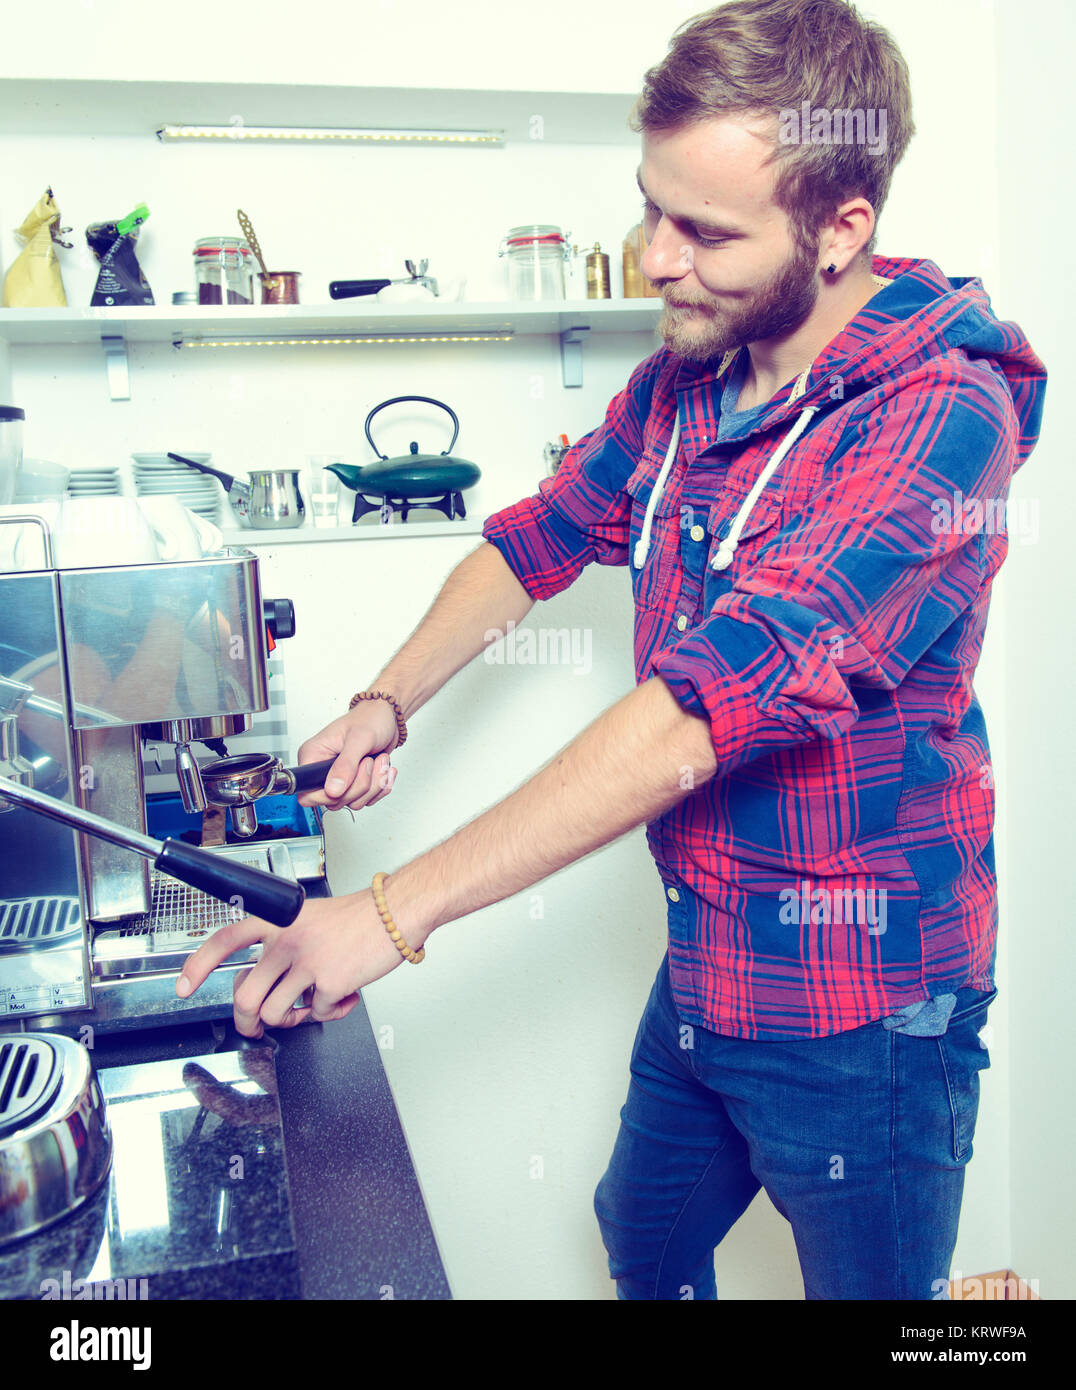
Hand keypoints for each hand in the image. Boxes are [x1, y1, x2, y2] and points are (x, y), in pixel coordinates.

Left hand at [175, 892, 414, 1037]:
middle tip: (256, 1028)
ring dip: (291, 1020)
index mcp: (278, 920)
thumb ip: (281, 947)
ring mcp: (306, 961)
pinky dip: (329, 1013)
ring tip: (308, 1008)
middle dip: (248, 1023)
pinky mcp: (329, 982)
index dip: (199, 965)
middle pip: (245, 997)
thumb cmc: (356, 917)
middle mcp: (286, 940)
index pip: (226, 940)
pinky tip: (341, 996)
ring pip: (274, 1013)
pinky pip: (317, 1014)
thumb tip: (263, 986)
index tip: (185, 986)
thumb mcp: (308, 920)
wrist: (394, 912)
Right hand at [296, 699, 399, 810]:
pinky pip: (366, 799)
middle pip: (334, 801)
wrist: (387, 717)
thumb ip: (345, 765)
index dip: (326, 796)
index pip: (307, 793)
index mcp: (313, 756)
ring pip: (353, 801)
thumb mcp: (358, 739)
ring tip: (380, 760)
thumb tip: (332, 790)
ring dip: (374, 784)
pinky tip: (384, 769)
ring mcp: (340, 778)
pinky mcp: (355, 783)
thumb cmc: (370, 718)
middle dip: (359, 785)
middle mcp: (323, 769)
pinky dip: (380, 787)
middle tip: (369, 761)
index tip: (346, 784)